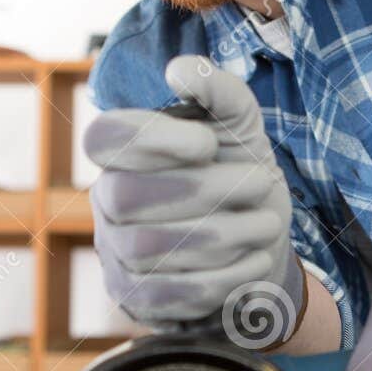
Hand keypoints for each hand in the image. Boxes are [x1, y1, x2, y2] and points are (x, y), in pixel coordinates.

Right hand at [85, 55, 305, 344]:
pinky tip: (257, 258)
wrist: (260, 248)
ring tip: (268, 222)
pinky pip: (169, 292)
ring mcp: (118, 255)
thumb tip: (181, 70)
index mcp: (124, 154)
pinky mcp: (140, 300)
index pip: (104, 138)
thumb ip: (221, 93)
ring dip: (224, 233)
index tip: (207, 143)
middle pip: (127, 195)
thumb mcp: (243, 131)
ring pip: (150, 247)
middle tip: (260, 182)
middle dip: (204, 189)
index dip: (151, 138)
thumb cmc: (241, 179)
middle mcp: (108, 202)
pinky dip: (224, 275)